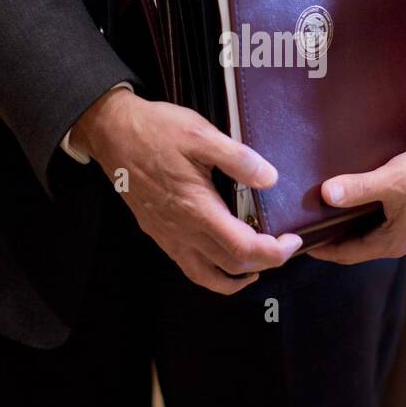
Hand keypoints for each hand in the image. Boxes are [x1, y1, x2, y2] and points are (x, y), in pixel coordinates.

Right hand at [72, 89, 301, 293]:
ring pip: (208, 276)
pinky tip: (224, 257)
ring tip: (260, 262)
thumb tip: (270, 179)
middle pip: (231, 266)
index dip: (275, 253)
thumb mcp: (200, 134)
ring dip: (238, 275)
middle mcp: (182, 230)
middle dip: (265, 263)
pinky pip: (190, 267)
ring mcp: (168, 236)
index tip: (294, 241)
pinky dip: (213, 273)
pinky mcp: (158, 234)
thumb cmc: (156, 130)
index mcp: (196, 208)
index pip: (243, 248)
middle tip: (285, 247)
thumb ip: (238, 159)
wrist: (111, 133)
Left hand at [310, 145, 405, 264]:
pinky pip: (396, 225)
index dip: (326, 250)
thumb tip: (326, 194)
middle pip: (364, 247)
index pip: (350, 254)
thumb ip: (358, 188)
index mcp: (394, 241)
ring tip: (341, 216)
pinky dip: (379, 219)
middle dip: (341, 241)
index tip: (306, 245)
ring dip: (360, 229)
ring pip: (382, 236)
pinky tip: (375, 204)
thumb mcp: (391, 179)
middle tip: (318, 229)